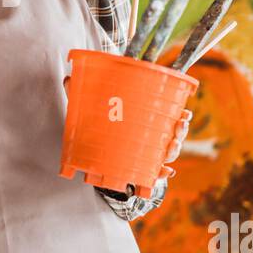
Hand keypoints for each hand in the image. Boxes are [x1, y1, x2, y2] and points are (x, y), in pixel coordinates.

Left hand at [64, 75, 190, 194]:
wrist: (90, 151)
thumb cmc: (96, 123)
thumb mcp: (89, 108)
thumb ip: (80, 93)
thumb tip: (67, 78)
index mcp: (144, 119)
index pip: (169, 116)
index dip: (181, 116)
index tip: (186, 113)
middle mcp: (150, 136)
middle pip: (173, 135)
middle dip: (180, 132)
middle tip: (180, 125)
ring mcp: (145, 153)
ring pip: (168, 153)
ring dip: (173, 150)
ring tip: (171, 147)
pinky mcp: (137, 169)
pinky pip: (153, 173)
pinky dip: (160, 173)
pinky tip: (165, 173)